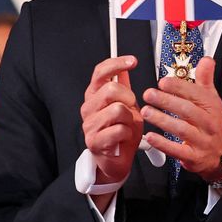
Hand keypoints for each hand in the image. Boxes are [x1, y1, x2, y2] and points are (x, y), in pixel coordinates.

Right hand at [80, 56, 142, 185]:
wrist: (118, 159)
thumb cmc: (123, 132)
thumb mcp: (128, 106)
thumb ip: (124, 88)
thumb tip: (124, 68)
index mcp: (95, 96)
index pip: (100, 72)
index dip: (116, 63)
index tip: (132, 61)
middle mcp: (89, 107)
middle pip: (110, 88)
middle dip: (128, 97)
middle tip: (131, 108)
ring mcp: (89, 124)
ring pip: (117, 110)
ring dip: (129, 119)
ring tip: (126, 126)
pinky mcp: (94, 141)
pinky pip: (119, 130)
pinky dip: (128, 134)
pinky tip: (124, 138)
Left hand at [141, 58, 221, 180]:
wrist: (220, 153)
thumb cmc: (210, 123)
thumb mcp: (211, 100)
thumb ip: (205, 79)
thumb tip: (206, 59)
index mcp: (211, 107)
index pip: (196, 94)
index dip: (179, 87)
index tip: (162, 82)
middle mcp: (208, 123)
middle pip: (187, 111)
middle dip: (167, 101)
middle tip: (148, 94)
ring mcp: (202, 141)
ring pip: (182, 129)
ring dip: (162, 120)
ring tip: (146, 111)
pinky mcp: (194, 157)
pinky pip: (178, 150)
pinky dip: (163, 143)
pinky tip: (150, 136)